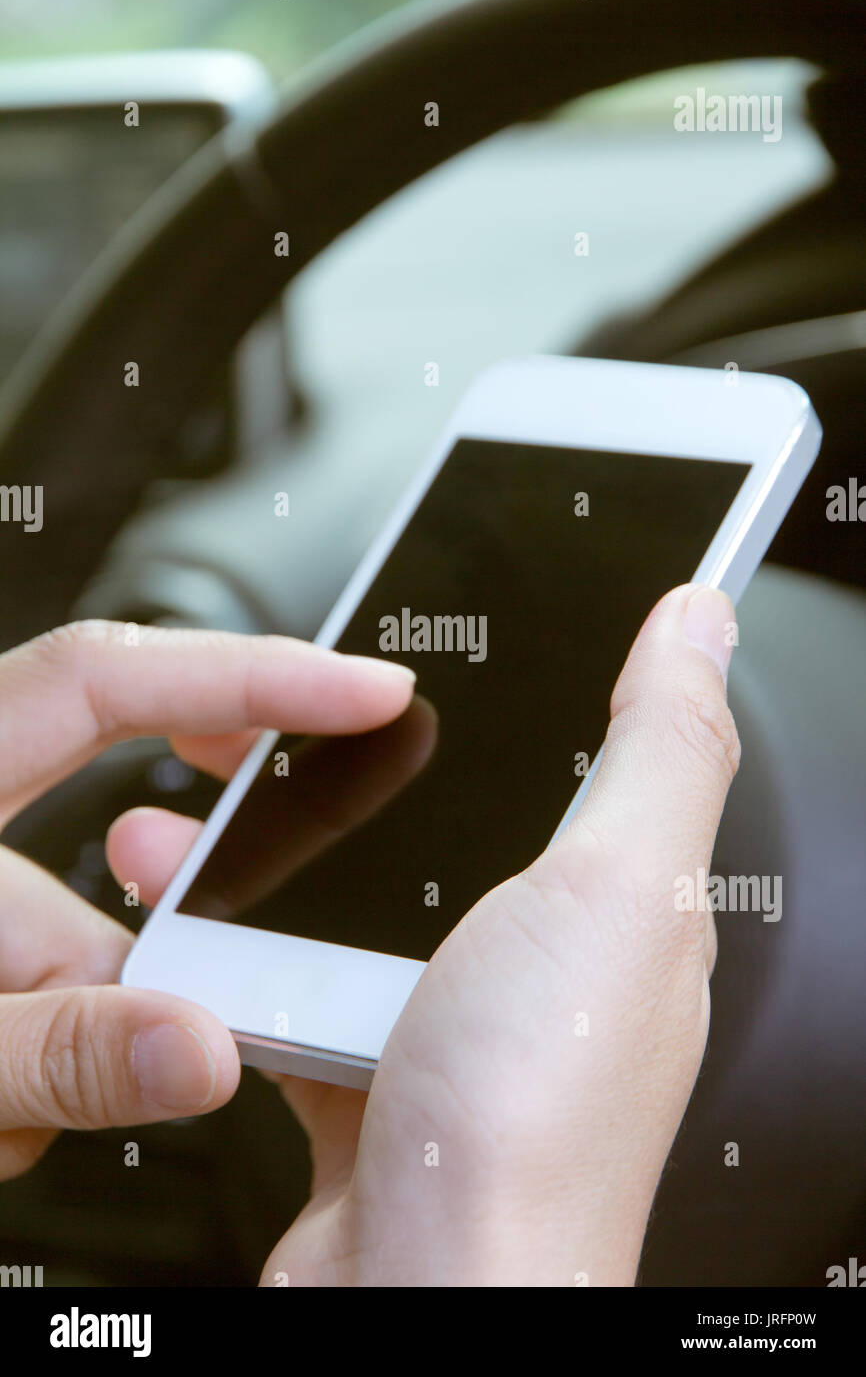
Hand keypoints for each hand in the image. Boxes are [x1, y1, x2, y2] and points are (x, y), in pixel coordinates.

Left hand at [0, 620, 413, 1180]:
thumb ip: (59, 1052)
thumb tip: (201, 1051)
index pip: (109, 678)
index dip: (249, 673)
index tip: (367, 693)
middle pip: (120, 840)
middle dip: (155, 943)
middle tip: (187, 1000)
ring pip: (81, 945)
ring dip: (77, 1036)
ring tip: (19, 1113)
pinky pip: (49, 990)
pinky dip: (48, 1060)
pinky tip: (5, 1116)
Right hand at [248, 584, 737, 1286]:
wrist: (418, 1297)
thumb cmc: (532, 1123)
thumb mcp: (616, 890)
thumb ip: (662, 749)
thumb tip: (700, 623)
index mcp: (625, 913)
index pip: (608, 766)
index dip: (558, 689)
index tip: (498, 627)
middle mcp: (545, 970)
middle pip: (464, 827)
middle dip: (381, 776)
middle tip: (319, 731)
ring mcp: (452, 1026)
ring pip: (365, 906)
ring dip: (292, 865)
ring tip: (234, 824)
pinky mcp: (367, 1075)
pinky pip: (299, 988)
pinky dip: (250, 962)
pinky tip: (219, 937)